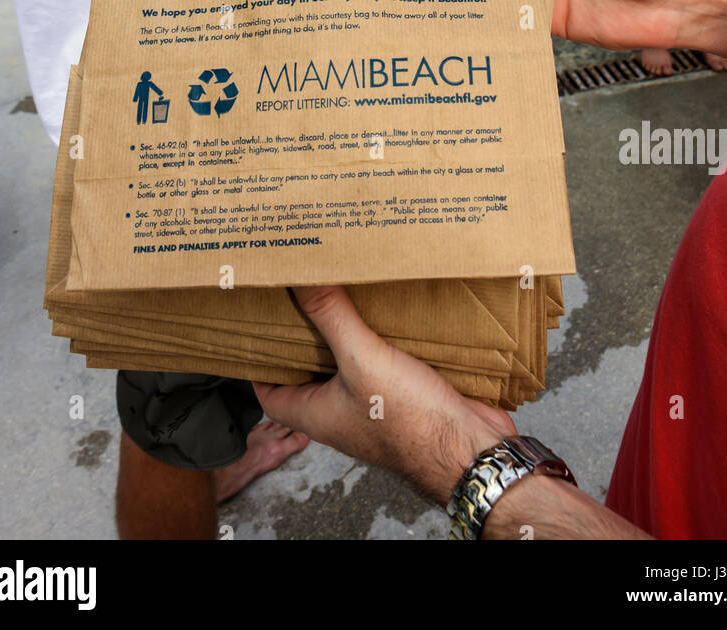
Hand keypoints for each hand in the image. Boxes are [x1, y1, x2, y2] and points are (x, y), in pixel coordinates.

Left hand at [253, 285, 515, 504]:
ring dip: (345, 329)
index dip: (257, 362)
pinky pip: (385, 359)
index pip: (269, 390)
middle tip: (297, 291)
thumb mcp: (362, 360)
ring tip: (338, 286)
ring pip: (350, 361)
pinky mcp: (407, 391)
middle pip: (310, 370)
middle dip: (304, 334)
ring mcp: (375, 402)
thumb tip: (299, 276)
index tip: (256, 325)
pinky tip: (386, 305)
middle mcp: (341, 409)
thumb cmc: (411, 423)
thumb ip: (330, 316)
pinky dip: (382, 334)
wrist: (470, 450)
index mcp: (317, 413)